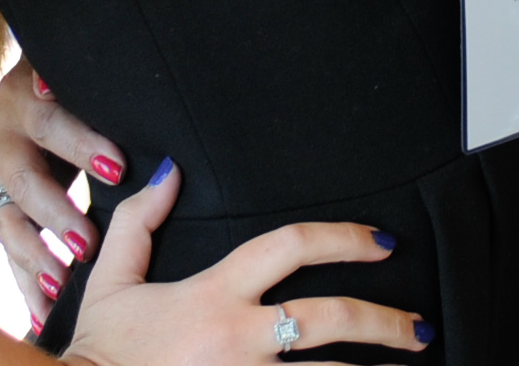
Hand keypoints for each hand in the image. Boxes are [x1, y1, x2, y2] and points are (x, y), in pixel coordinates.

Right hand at [0, 55, 126, 310]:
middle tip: (89, 244)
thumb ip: (97, 86)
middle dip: (56, 214)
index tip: (116, 168)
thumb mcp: (81, 77)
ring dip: (34, 256)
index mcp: (25, 96)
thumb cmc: (74, 83)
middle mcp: (1, 136)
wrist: (29, 90)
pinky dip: (23, 283)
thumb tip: (132, 87)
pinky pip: (5, 250)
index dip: (82, 144)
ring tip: (60, 285)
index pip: (53, 121)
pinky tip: (40, 315)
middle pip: (24, 180)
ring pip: (6, 222)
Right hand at [63, 158, 431, 362]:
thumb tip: (170, 171)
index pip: (292, 245)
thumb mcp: (111, 282)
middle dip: (385, 321)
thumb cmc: (97, 353)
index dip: (345, 237)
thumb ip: (140, 223)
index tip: (383, 242)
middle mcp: (239, 339)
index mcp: (214, 294)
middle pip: (331, 318)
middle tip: (420, 327)